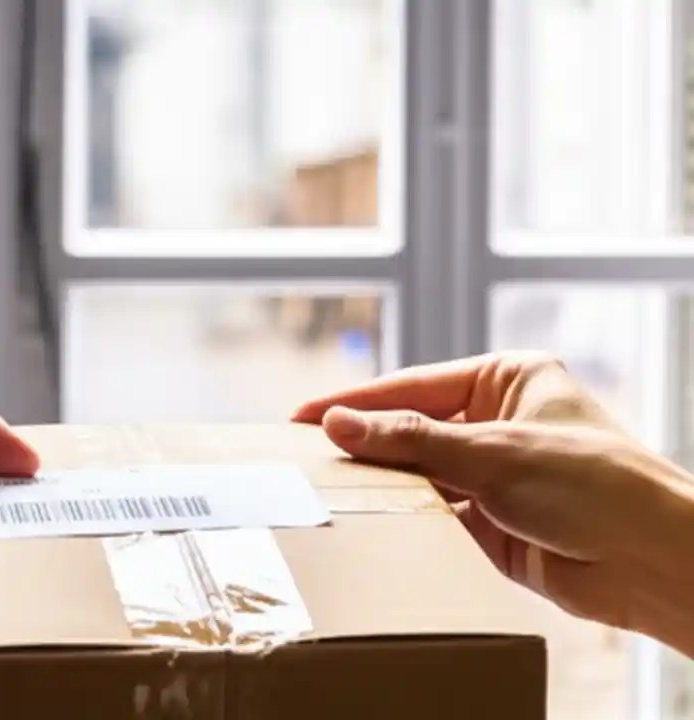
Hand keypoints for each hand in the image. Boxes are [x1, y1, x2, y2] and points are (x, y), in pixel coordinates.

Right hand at [293, 353, 693, 656]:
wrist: (653, 561)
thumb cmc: (593, 483)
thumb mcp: (492, 451)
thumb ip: (411, 440)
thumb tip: (337, 425)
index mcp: (507, 379)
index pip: (414, 386)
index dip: (356, 402)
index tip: (303, 417)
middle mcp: (499, 422)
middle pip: (413, 429)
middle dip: (366, 446)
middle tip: (304, 458)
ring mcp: (496, 474)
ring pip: (421, 475)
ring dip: (385, 487)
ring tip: (327, 492)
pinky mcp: (495, 524)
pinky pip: (435, 517)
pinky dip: (407, 522)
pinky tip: (372, 524)